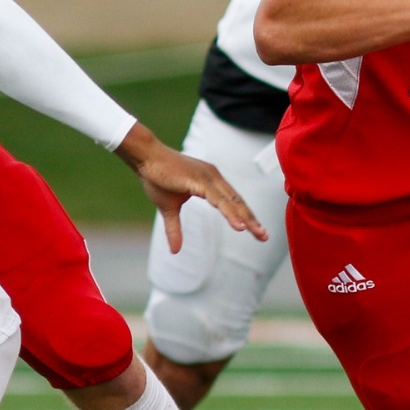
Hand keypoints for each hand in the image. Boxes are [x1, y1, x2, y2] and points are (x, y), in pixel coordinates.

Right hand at [115, 123, 267, 251]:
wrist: (145, 158)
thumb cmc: (157, 177)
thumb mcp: (168, 209)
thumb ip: (174, 229)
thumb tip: (175, 251)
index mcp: (211, 182)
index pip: (233, 202)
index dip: (245, 216)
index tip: (257, 231)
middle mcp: (214, 178)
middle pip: (238, 202)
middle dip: (252, 220)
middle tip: (265, 237)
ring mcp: (208, 178)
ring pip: (231, 201)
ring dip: (245, 218)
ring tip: (257, 233)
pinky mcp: (199, 180)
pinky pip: (218, 199)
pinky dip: (230, 212)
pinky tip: (239, 225)